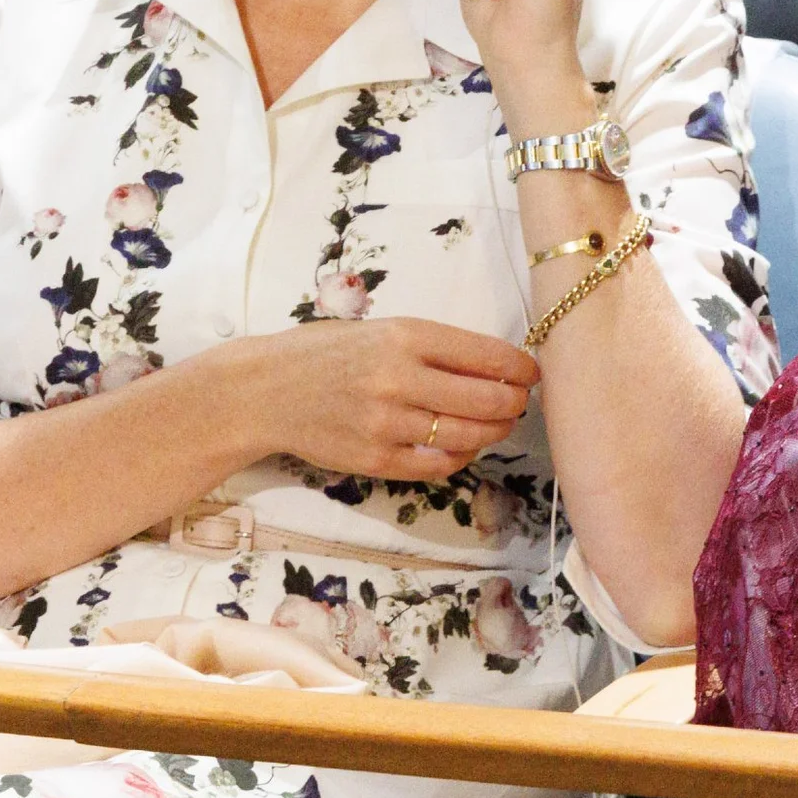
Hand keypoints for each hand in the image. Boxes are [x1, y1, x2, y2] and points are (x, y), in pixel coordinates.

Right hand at [239, 317, 538, 482]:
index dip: (522, 369)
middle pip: (489, 400)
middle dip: (514, 404)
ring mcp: (387, 423)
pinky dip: (460, 457)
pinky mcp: (375, 460)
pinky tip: (461, 446)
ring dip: (494, 432)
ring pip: (469, 435)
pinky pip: (438, 466)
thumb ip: (434, 347)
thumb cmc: (327, 354)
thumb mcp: (380, 331)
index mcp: (405, 336)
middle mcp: (399, 378)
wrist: (267, 390)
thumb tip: (498, 366)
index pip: (488, 355)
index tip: (531, 374)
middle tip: (519, 403)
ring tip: (497, 425)